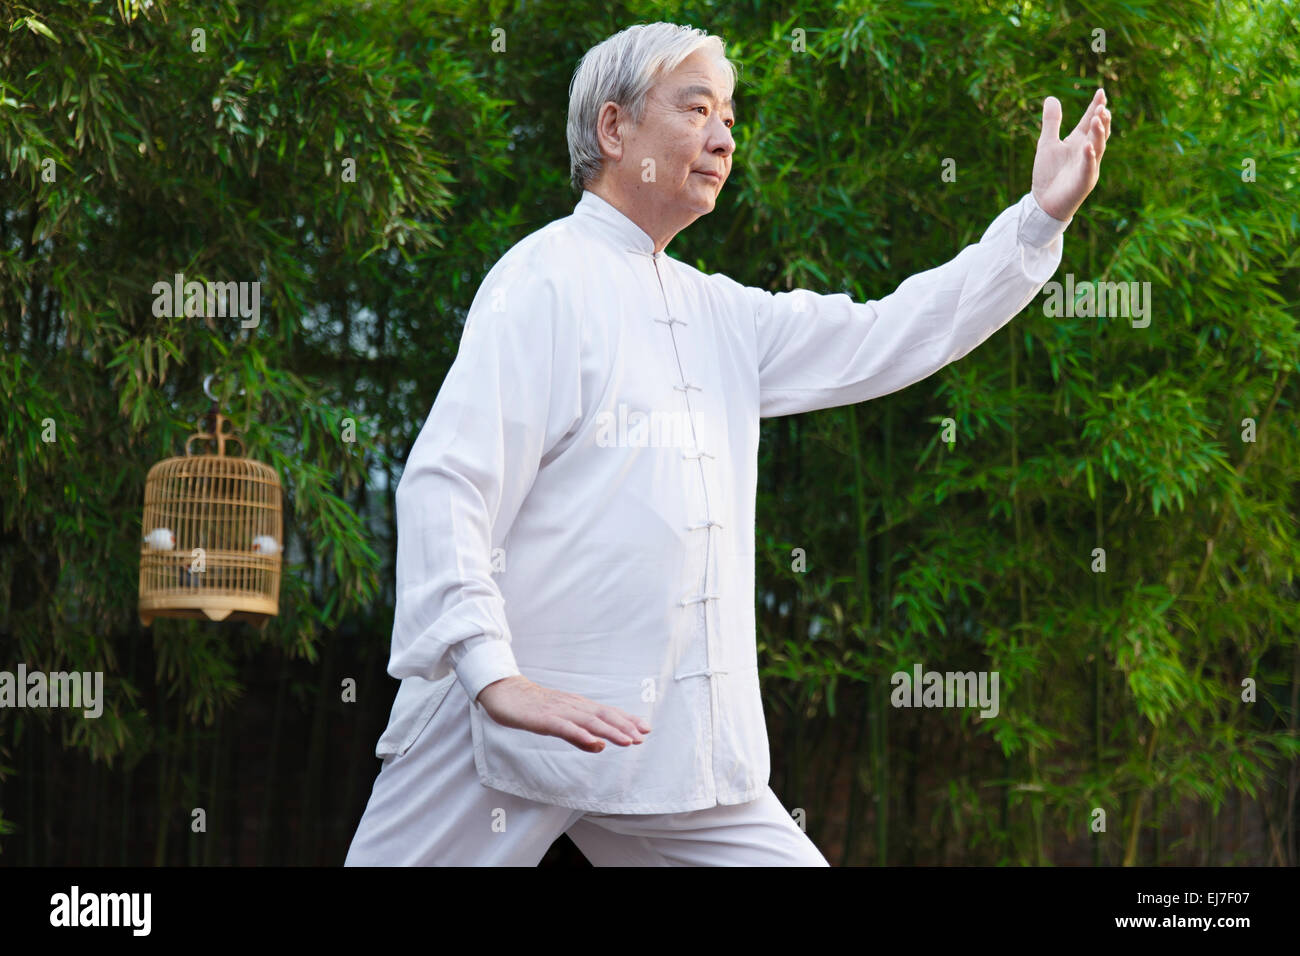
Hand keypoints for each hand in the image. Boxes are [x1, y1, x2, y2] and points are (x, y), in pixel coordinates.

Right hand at [475, 675, 651, 752]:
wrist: (504, 693)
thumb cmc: (532, 708)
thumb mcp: (558, 724)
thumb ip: (578, 736)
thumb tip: (600, 746)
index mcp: (577, 706)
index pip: (607, 713)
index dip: (627, 720)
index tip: (646, 729)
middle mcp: (572, 706)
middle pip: (603, 715)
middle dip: (624, 726)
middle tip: (643, 736)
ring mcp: (559, 711)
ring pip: (589, 721)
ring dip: (610, 731)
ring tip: (628, 741)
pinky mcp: (544, 719)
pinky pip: (565, 728)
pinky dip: (581, 735)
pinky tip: (594, 742)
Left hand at [1031, 88, 1111, 221]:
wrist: (1043, 202)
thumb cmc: (1048, 174)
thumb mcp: (1047, 143)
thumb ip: (1051, 122)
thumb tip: (1051, 98)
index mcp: (1079, 141)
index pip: (1090, 121)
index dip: (1096, 106)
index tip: (1101, 91)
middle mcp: (1087, 152)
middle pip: (1098, 132)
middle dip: (1101, 119)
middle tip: (1102, 106)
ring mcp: (1088, 166)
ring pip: (1098, 147)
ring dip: (1098, 133)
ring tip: (1098, 119)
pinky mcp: (1084, 181)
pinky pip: (1088, 167)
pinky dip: (1089, 157)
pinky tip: (1088, 147)